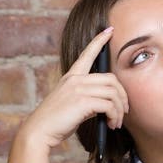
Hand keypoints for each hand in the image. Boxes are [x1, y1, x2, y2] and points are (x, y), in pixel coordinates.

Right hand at [8, 27, 128, 162]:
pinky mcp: (82, 102)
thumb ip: (86, 97)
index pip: (87, 54)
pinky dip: (114, 115)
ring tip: (116, 122)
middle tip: (124, 111)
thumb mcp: (71, 104)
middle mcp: (75, 80)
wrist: (38, 132)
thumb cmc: (55, 121)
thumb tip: (105, 104)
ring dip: (120, 109)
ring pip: (113, 92)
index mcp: (71, 77)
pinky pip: (109, 105)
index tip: (109, 30)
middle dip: (123, 96)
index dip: (99, 41)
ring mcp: (78, 89)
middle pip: (111, 79)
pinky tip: (111, 124)